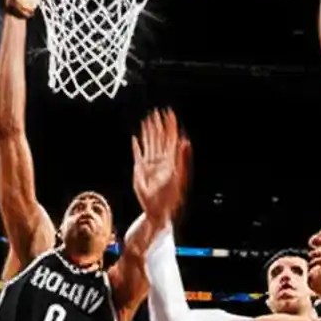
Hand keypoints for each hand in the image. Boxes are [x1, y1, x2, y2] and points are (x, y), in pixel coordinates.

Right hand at [132, 108, 191, 222]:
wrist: (157, 209)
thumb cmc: (171, 197)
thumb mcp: (179, 176)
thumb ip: (182, 158)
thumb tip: (186, 141)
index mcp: (170, 159)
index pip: (170, 138)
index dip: (170, 125)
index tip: (169, 113)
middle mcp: (161, 160)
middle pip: (159, 138)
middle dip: (158, 125)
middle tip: (156, 111)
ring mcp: (150, 164)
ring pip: (149, 143)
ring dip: (147, 132)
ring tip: (146, 120)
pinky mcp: (140, 170)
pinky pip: (138, 154)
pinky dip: (136, 146)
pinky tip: (135, 139)